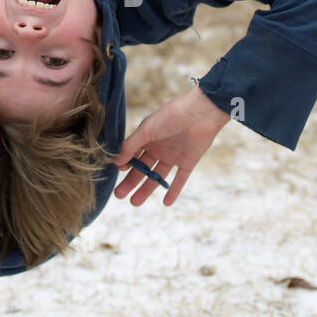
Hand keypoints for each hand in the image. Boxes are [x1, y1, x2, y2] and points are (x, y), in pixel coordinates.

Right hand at [112, 85, 230, 206]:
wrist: (200, 113)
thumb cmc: (171, 116)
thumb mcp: (146, 130)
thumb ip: (131, 146)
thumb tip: (117, 162)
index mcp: (148, 138)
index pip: (133, 155)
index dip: (125, 165)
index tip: (118, 172)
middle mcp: (159, 148)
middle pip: (142, 169)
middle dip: (130, 182)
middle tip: (119, 196)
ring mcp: (173, 156)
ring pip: (157, 177)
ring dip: (146, 189)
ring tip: (134, 203)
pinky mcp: (188, 162)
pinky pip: (179, 179)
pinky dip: (173, 191)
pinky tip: (166, 203)